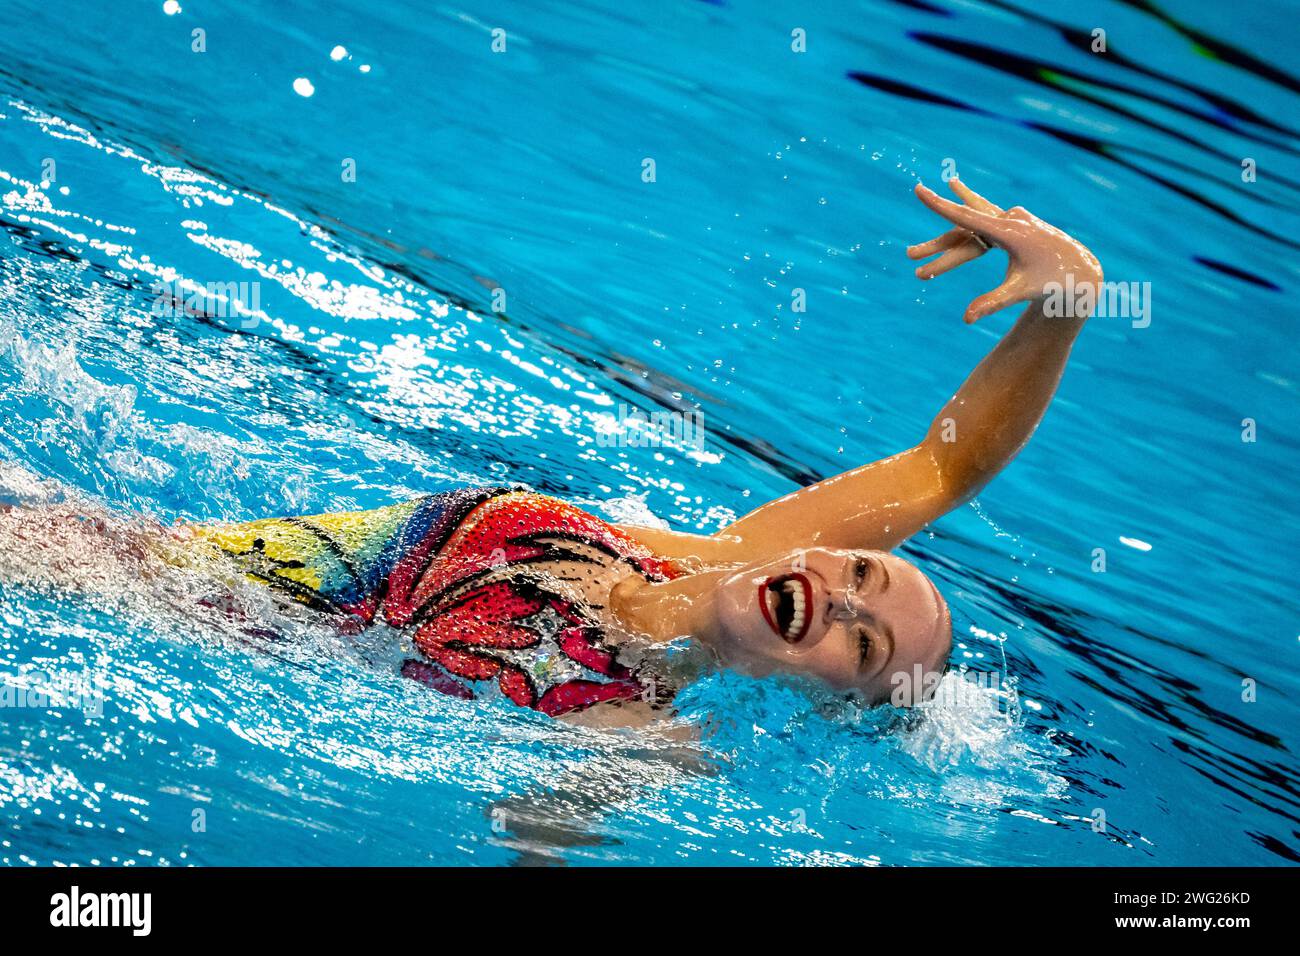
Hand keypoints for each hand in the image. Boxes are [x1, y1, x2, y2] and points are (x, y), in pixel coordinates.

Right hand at [906, 178, 1101, 323]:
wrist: (1080, 271)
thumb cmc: (1051, 283)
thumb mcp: (1020, 292)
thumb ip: (992, 302)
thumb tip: (967, 318)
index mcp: (1009, 232)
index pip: (966, 218)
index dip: (940, 205)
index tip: (920, 190)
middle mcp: (1011, 219)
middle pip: (965, 228)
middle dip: (937, 245)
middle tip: (909, 255)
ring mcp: (1015, 218)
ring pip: (976, 219)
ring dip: (955, 218)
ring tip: (943, 184)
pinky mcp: (1018, 222)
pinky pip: (987, 213)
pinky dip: (970, 205)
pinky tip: (957, 187)